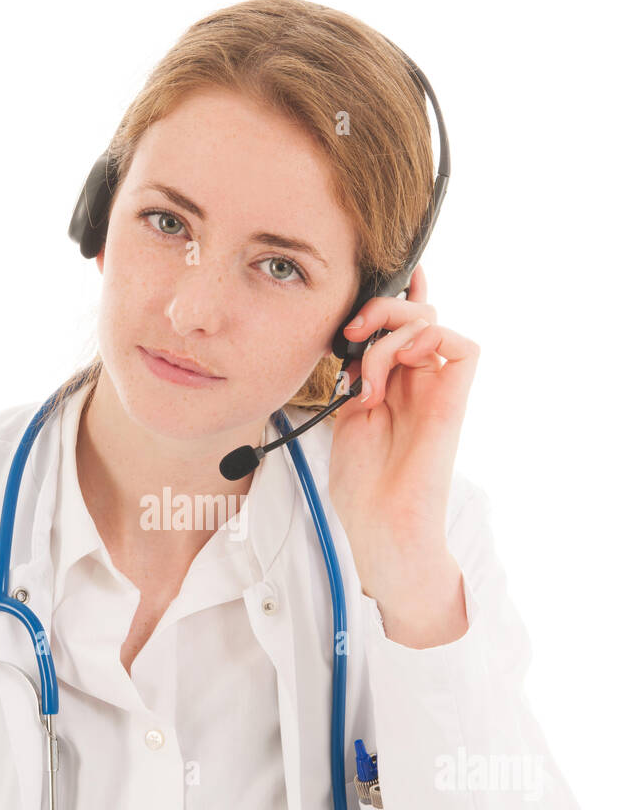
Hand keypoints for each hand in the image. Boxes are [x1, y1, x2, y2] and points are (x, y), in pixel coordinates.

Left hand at [327, 266, 480, 643]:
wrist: (380, 524)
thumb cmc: (364, 485)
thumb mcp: (348, 415)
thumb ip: (359, 374)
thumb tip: (356, 340)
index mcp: (397, 384)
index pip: (405, 324)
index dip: (393, 295)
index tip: (363, 285)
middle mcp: (421, 381)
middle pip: (418, 312)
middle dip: (380, 308)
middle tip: (352, 335)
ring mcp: (439, 390)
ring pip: (433, 321)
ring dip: (391, 334)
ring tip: (368, 379)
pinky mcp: (454, 401)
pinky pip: (462, 347)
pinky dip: (426, 340)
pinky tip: (395, 370)